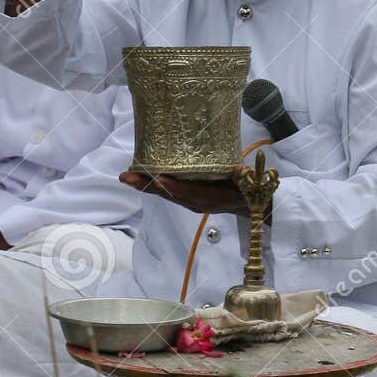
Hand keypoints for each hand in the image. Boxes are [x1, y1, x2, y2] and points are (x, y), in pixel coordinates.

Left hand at [120, 167, 250, 216]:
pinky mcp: (189, 200)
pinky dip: (155, 186)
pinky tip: (144, 179)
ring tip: (128, 177)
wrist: (250, 206)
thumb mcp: (248, 183)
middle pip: (169, 194)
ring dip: (146, 186)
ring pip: (166, 194)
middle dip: (146, 186)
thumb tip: (239, 170)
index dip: (172, 186)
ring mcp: (192, 202)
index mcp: (211, 197)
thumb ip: (242, 177)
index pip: (188, 192)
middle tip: (126, 177)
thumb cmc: (249, 190)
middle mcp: (197, 202)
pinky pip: (170, 193)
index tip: (156, 179)